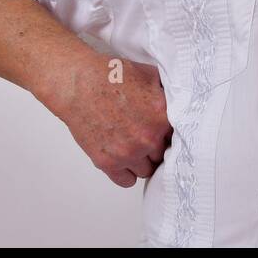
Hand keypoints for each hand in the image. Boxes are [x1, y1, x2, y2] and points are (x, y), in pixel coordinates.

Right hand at [44, 52, 173, 187]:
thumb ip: (166, 94)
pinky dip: (127, 173)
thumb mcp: (150, 76)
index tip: (160, 132)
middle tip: (145, 138)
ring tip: (134, 149)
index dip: (167, 133)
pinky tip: (124, 161)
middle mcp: (148, 138)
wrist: (79, 84)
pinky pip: (127, 181)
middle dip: (155, 147)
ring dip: (142, 161)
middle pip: (162, 155)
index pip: (177, 137)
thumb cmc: (111, 77)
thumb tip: (177, 101)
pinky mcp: (108, 162)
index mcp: (162, 117)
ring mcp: (128, 153)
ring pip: (146, 171)